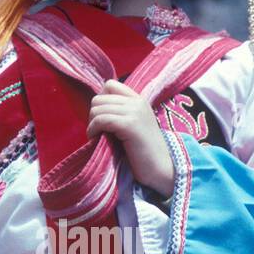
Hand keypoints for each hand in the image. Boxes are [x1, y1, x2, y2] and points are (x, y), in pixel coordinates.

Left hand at [86, 79, 174, 196]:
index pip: (110, 85)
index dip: (100, 101)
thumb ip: (120, 113)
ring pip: (97, 108)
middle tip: (97, 131)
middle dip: (93, 115)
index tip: (102, 119)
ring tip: (97, 136)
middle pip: (99, 98)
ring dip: (92, 124)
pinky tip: (96, 138)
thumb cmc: (144, 153)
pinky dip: (93, 129)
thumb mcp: (134, 126)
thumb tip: (95, 109)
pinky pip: (101, 119)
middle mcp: (137, 102)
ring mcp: (134, 112)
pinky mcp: (129, 125)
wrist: (162, 168)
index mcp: (139, 100)